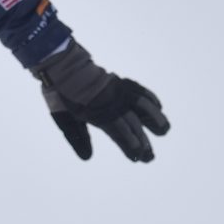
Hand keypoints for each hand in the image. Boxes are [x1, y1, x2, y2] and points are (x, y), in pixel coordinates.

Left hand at [34, 42, 169, 162]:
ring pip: (141, 104)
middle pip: (132, 123)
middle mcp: (110, 101)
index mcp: (96, 112)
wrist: (60, 65)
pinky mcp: (118, 82)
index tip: (138, 156)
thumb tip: (87, 158)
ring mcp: (116, 90)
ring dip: (154, 118)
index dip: (130, 145)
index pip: (118, 131)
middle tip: (150, 157)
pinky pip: (138, 89)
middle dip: (142, 141)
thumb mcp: (63, 118)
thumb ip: (77, 138)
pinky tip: (158, 106)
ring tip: (164, 130)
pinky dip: (149, 98)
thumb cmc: (59, 95)